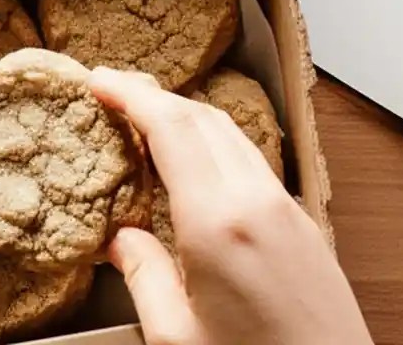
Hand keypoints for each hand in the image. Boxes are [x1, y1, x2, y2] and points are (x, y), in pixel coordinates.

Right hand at [89, 68, 372, 344]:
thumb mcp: (176, 336)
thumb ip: (142, 276)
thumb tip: (120, 239)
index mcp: (217, 223)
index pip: (171, 128)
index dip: (132, 96)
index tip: (99, 82)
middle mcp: (257, 201)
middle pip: (201, 118)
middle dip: (154, 96)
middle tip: (113, 93)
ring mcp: (287, 208)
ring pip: (230, 134)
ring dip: (186, 117)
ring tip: (147, 122)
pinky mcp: (303, 222)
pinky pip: (252, 161)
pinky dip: (215, 144)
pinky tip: (194, 165)